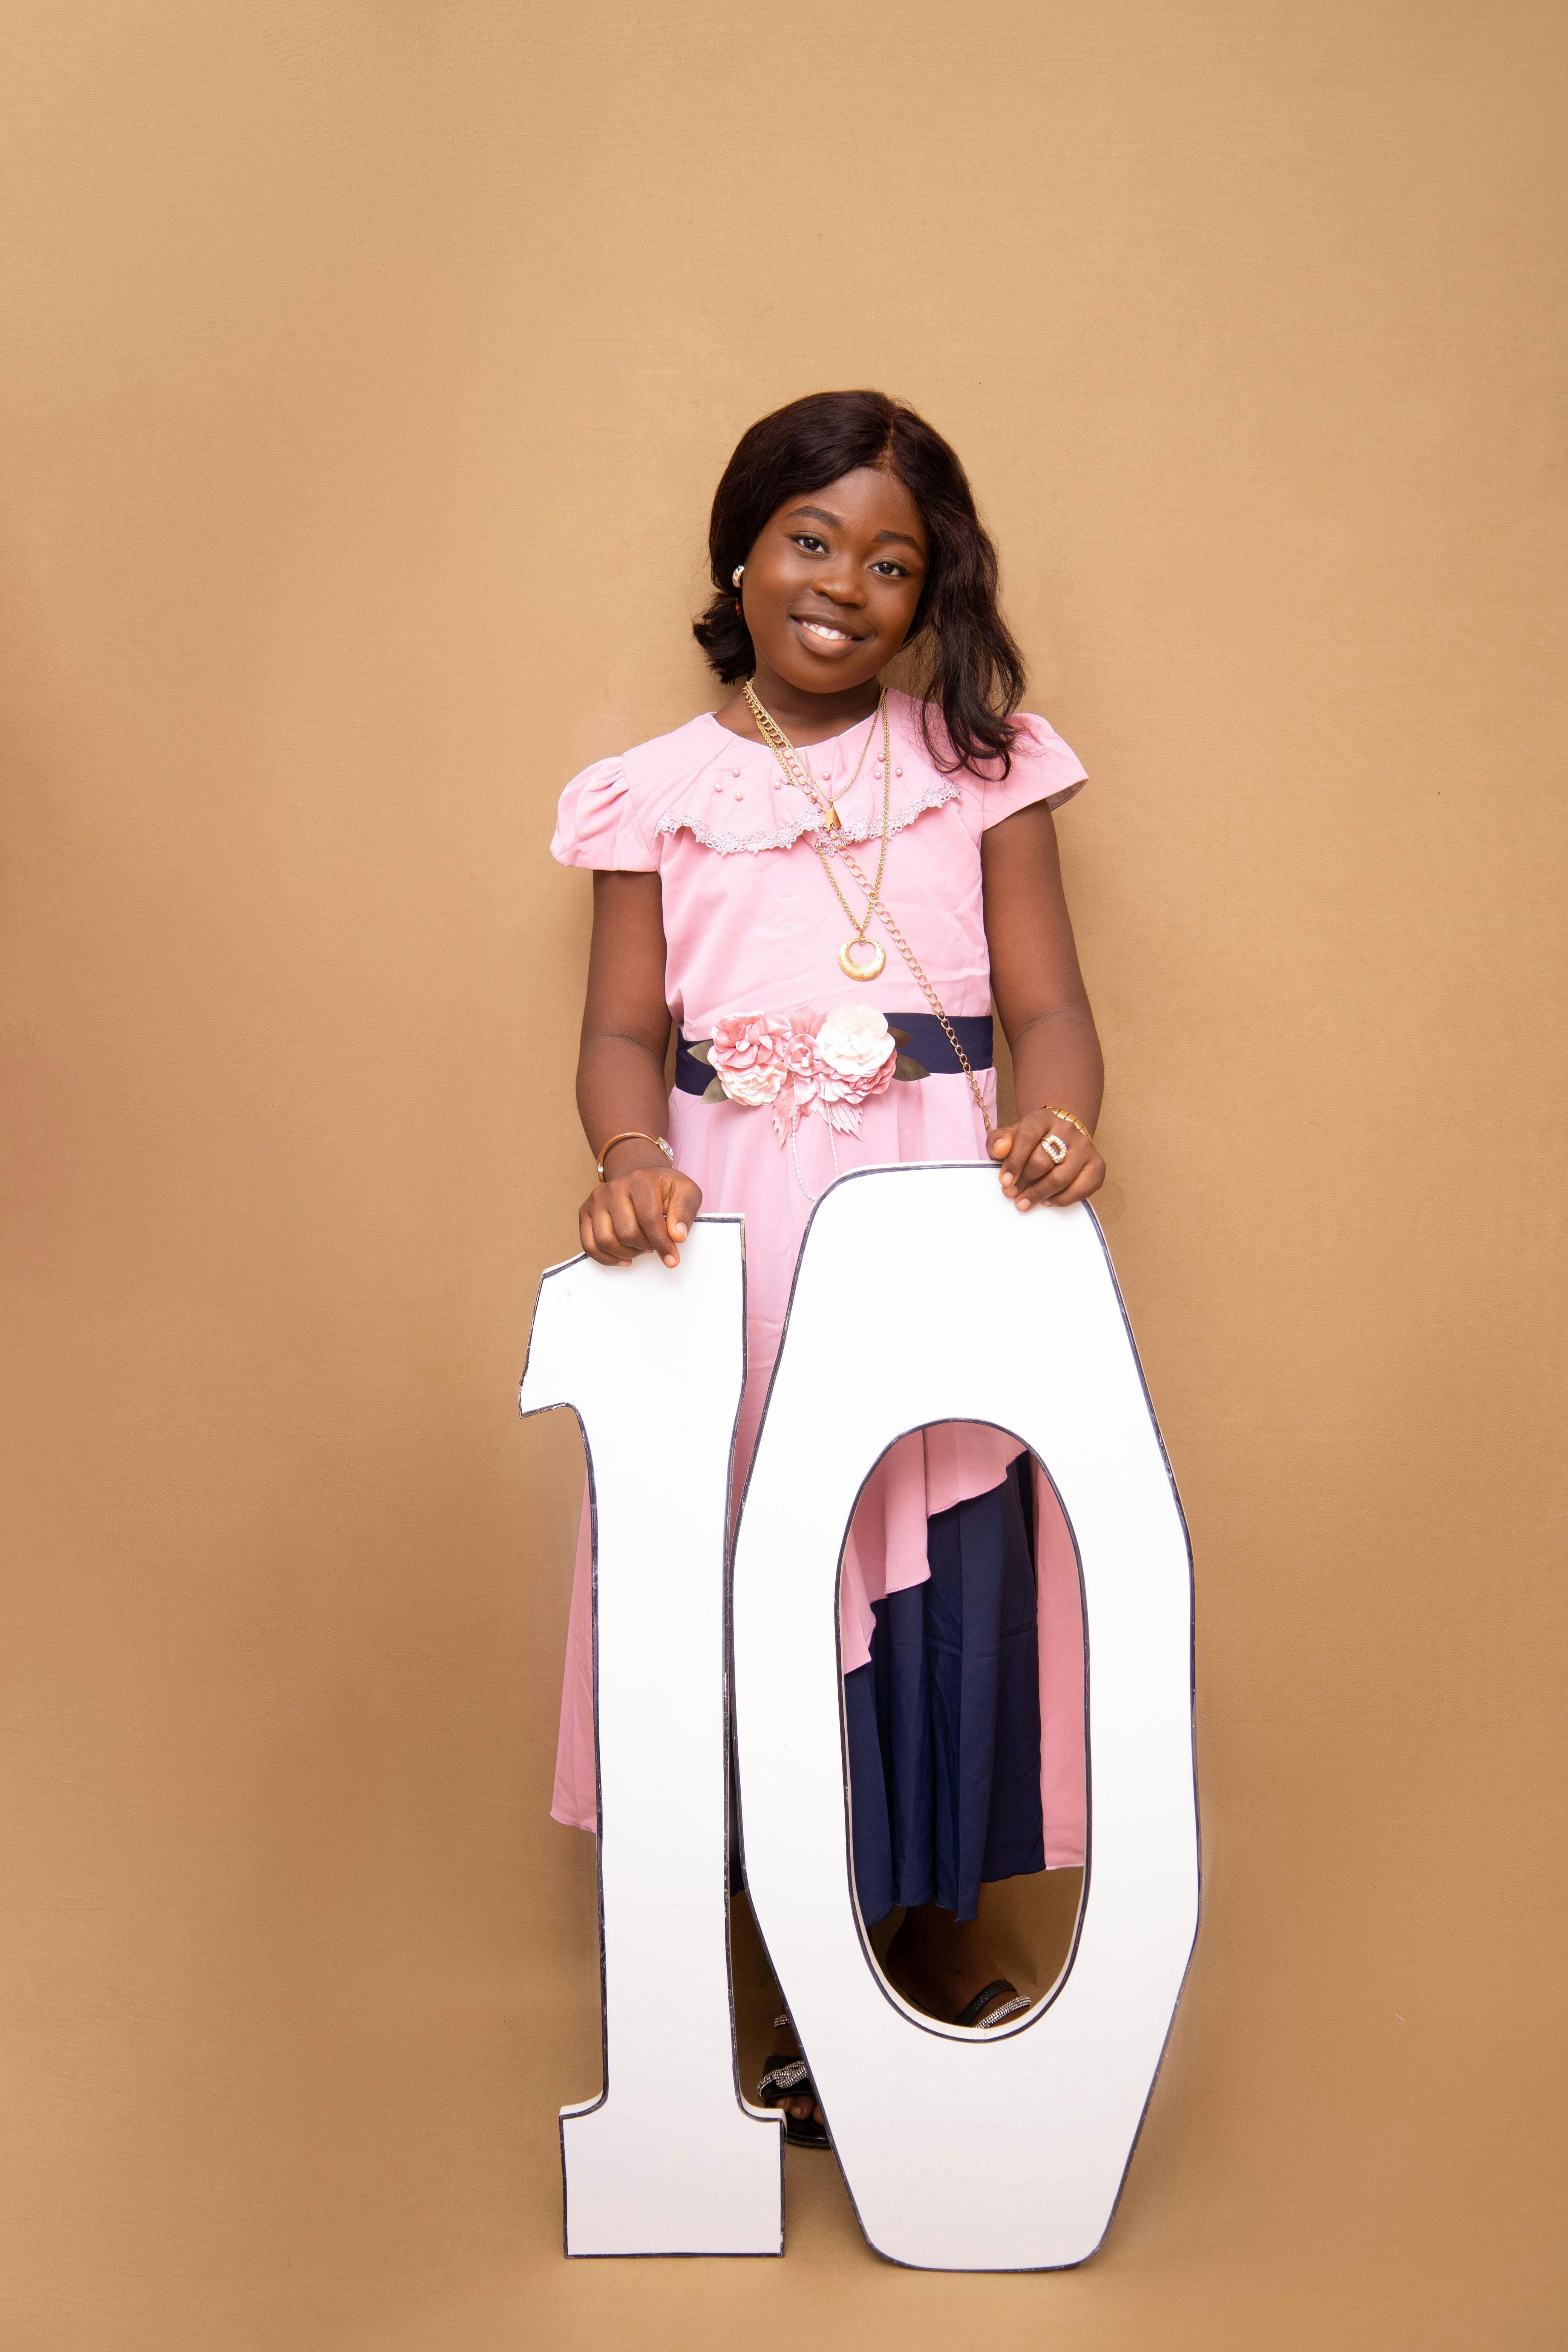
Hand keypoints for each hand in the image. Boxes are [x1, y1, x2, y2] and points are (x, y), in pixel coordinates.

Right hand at [578, 1144, 702, 1268]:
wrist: (643, 1179)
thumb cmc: (665, 1189)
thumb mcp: (687, 1193)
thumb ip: (685, 1212)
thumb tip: (677, 1236)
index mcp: (640, 1180)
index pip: (648, 1219)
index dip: (661, 1244)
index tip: (672, 1259)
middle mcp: (614, 1187)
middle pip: (626, 1233)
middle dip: (644, 1247)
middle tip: (654, 1245)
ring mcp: (597, 1199)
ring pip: (605, 1241)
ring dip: (626, 1253)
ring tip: (640, 1247)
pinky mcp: (585, 1211)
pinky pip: (589, 1245)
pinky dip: (606, 1258)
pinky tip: (624, 1257)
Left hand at [989, 1108, 1104, 1210]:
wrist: (1061, 1138)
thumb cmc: (1032, 1141)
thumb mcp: (1012, 1136)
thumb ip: (999, 1141)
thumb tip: (999, 1150)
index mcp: (1043, 1118)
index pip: (1027, 1137)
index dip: (1014, 1162)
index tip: (1005, 1182)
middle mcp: (1068, 1130)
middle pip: (1043, 1161)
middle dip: (1024, 1182)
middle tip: (1012, 1195)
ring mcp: (1085, 1147)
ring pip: (1061, 1178)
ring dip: (1040, 1194)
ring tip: (1024, 1203)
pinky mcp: (1097, 1165)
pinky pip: (1081, 1189)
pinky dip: (1063, 1199)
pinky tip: (1048, 1201)